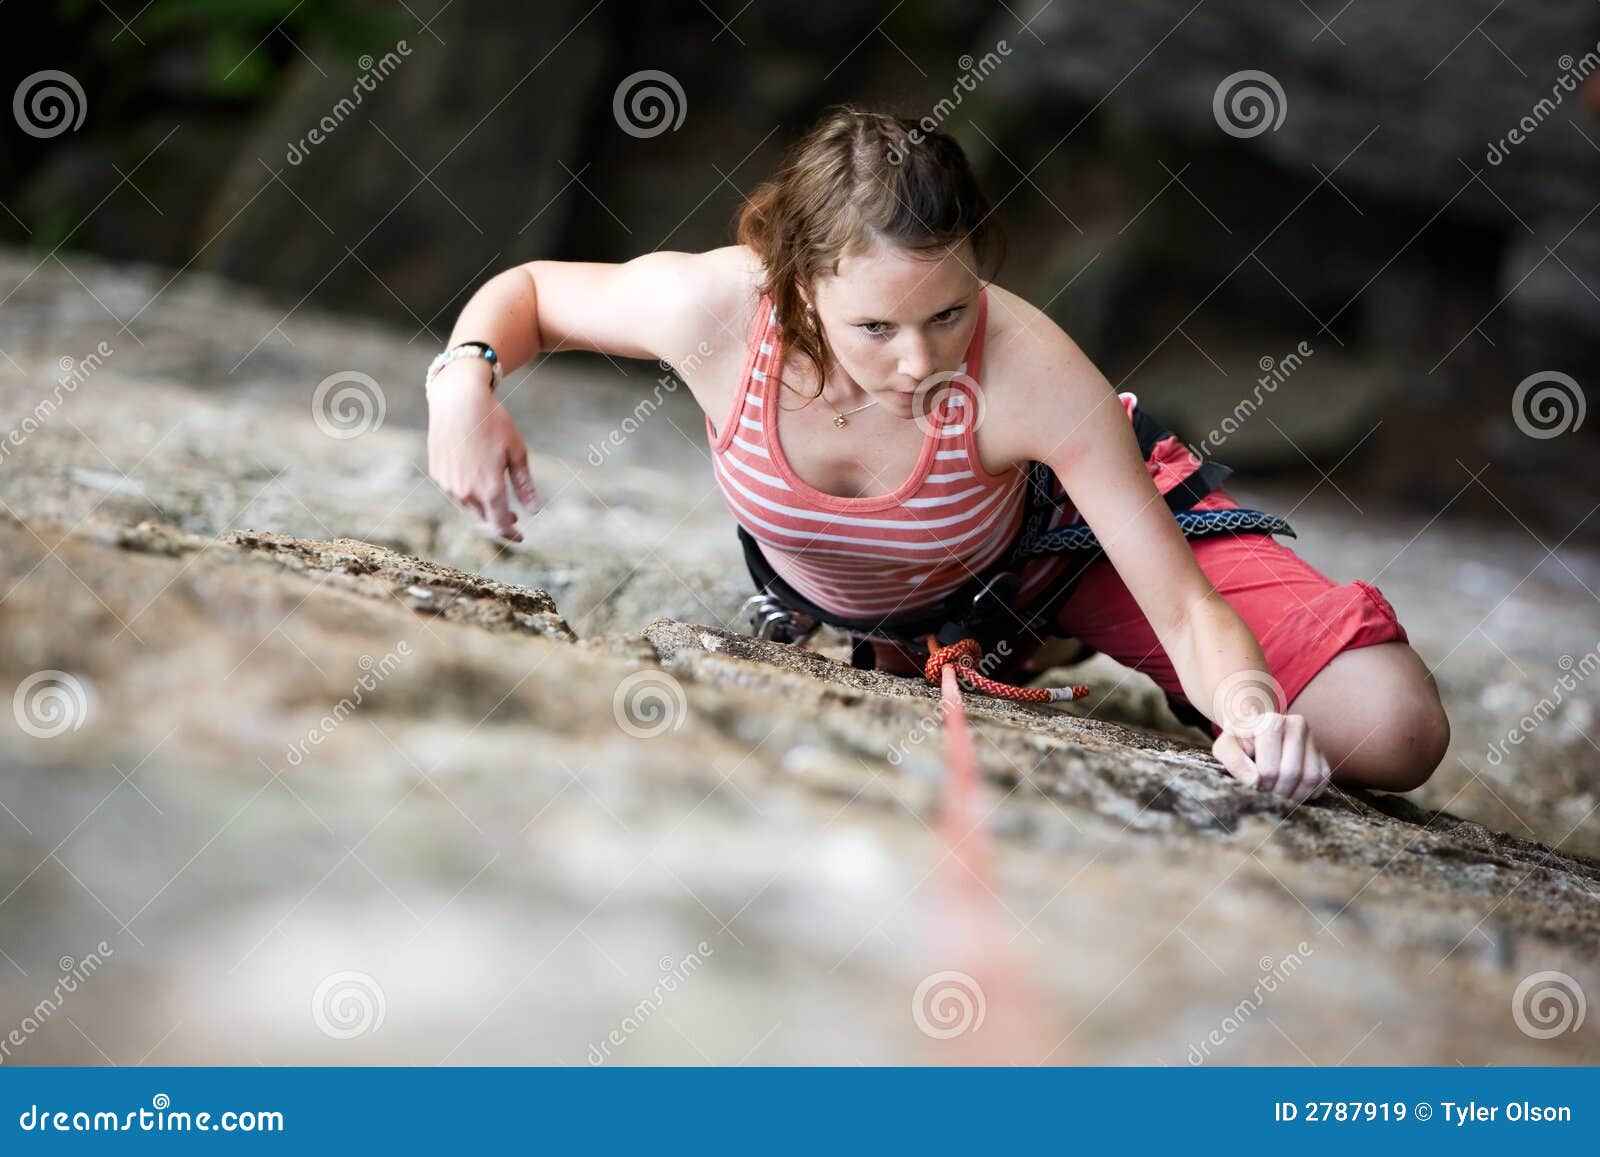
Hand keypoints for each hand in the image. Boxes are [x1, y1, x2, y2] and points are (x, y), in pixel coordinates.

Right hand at [425, 360, 539, 541]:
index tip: (520, 537)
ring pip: (470, 504)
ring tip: (494, 492)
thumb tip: (534, 511)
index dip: (511, 534)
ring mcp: (449, 484)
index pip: (500, 524)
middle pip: (485, 516)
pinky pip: (456, 490)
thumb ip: (524, 485)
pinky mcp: (438, 474)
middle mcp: (467, 491)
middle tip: (513, 516)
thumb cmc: (493, 423)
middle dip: (499, 518)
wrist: (458, 401)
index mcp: (490, 488)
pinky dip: (467, 489)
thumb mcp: (517, 452)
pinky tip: (474, 474)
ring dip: (483, 503)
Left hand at [1212, 712, 1332, 801]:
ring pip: (1311, 778)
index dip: (1260, 786)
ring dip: (1294, 796)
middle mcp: (1297, 725)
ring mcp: (1313, 739)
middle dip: (1277, 792)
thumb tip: (1253, 781)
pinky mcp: (1322, 753)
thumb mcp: (1226, 747)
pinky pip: (1323, 780)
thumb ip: (1233, 761)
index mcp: (1271, 722)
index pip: (1270, 769)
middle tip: (1264, 795)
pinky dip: (1308, 792)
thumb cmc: (1239, 741)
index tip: (1251, 787)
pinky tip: (1292, 791)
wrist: (1255, 730)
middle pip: (1292, 773)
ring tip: (1277, 795)